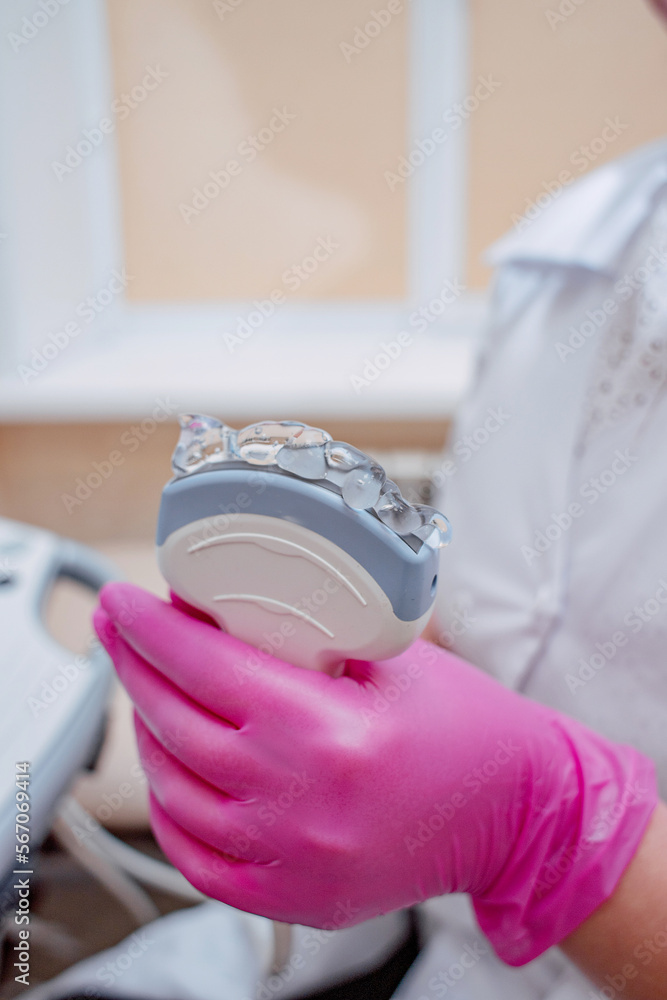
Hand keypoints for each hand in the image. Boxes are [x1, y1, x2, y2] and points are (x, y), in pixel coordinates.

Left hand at [94, 583, 655, 964]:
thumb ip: (309, 634)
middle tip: (119, 630)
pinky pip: (197, 857)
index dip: (148, 629)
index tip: (119, 601)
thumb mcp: (392, 655)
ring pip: (174, 790)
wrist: (513, 812)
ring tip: (147, 690)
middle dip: (133, 667)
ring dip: (146, 732)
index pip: (205, 668)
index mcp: (330, 732)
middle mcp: (302, 804)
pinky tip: (168, 768)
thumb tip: (223, 606)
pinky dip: (168, 808)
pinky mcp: (295, 898)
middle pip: (175, 724)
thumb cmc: (464, 724)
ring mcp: (293, 861)